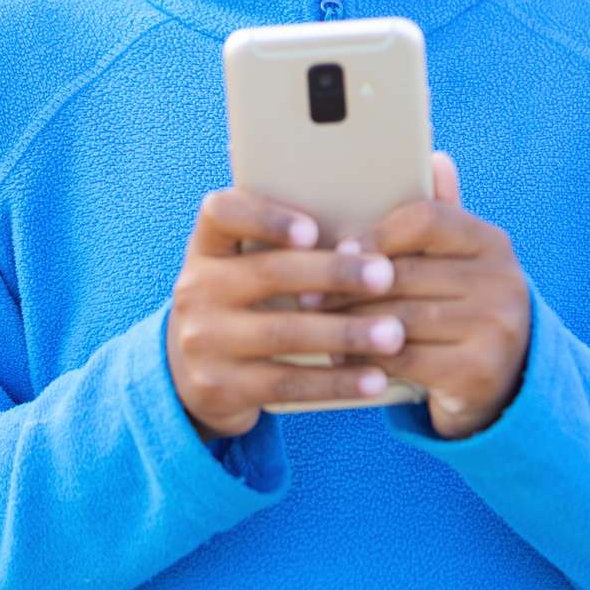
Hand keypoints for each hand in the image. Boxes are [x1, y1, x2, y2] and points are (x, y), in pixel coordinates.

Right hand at [167, 188, 415, 438]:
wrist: (195, 373)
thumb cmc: (248, 298)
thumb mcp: (246, 262)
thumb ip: (286, 233)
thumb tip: (373, 203)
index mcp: (207, 245)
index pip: (222, 213)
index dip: (266, 217)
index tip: (314, 230)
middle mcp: (197, 287)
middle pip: (270, 273)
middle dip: (334, 274)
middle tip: (386, 275)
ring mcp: (203, 339)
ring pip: (284, 332)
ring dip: (346, 333)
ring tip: (394, 334)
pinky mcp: (219, 386)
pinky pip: (286, 383)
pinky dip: (335, 382)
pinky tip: (375, 379)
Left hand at [309, 152, 531, 439]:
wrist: (510, 382)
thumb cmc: (464, 310)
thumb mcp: (458, 263)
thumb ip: (440, 217)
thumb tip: (434, 154)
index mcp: (491, 243)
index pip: (428, 219)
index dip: (378, 232)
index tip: (338, 249)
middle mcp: (502, 281)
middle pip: (406, 273)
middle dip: (348, 285)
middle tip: (304, 292)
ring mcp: (495, 328)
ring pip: (400, 319)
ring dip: (350, 323)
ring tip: (315, 323)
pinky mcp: (479, 372)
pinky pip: (406, 360)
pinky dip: (367, 358)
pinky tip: (342, 357)